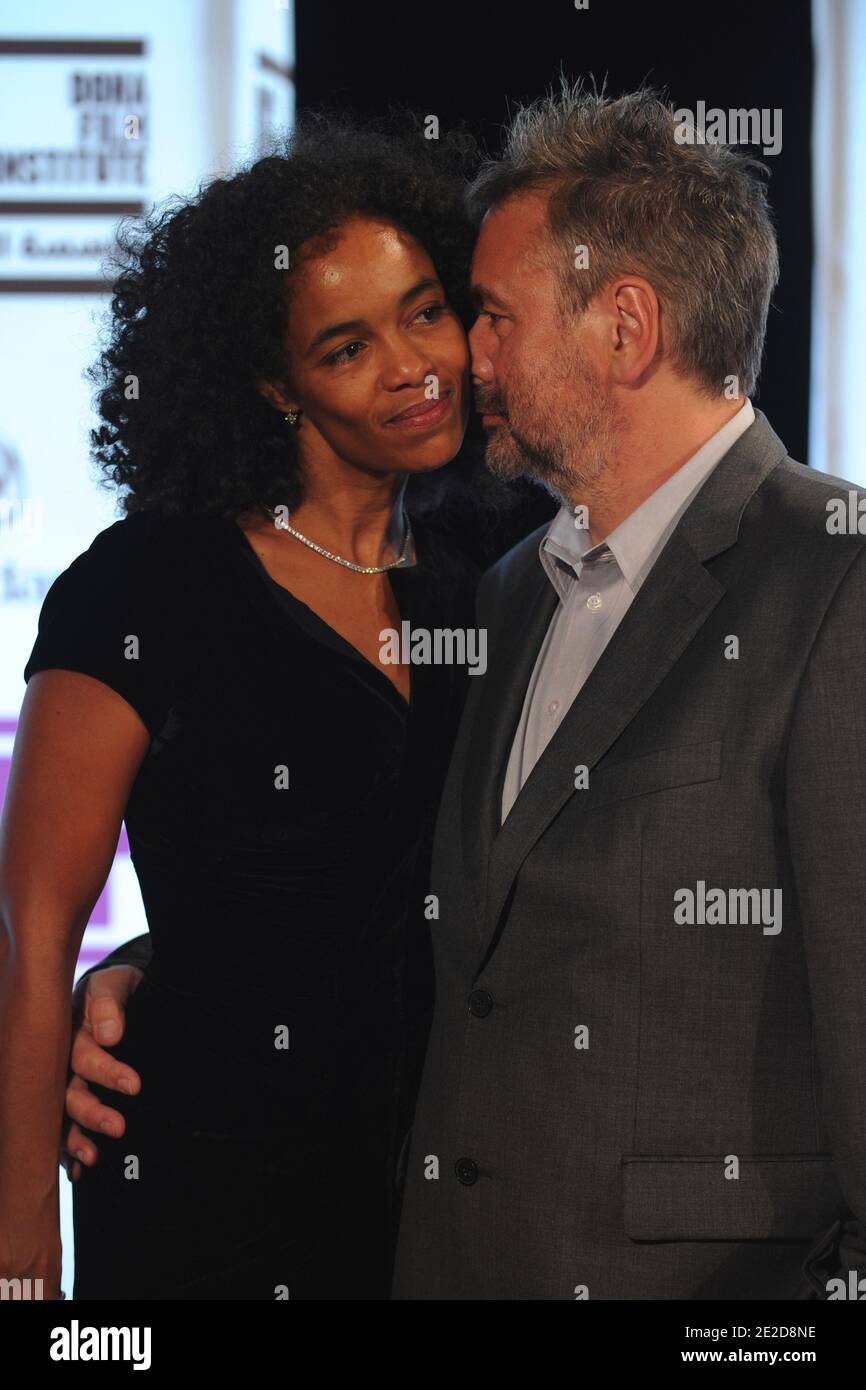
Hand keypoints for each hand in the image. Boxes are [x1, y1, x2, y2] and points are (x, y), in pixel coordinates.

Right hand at [61, 965, 143, 1181]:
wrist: (112, 994)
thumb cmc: (113, 990)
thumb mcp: (112, 985)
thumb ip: (109, 1003)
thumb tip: (110, 1034)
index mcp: (68, 1034)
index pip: (85, 1057)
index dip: (107, 1072)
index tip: (134, 1086)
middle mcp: (61, 1063)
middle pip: (70, 1093)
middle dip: (92, 1113)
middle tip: (118, 1127)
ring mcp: (64, 1082)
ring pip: (64, 1114)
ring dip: (76, 1138)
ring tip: (92, 1157)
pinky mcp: (71, 1096)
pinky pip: (63, 1126)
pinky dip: (68, 1150)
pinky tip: (77, 1171)